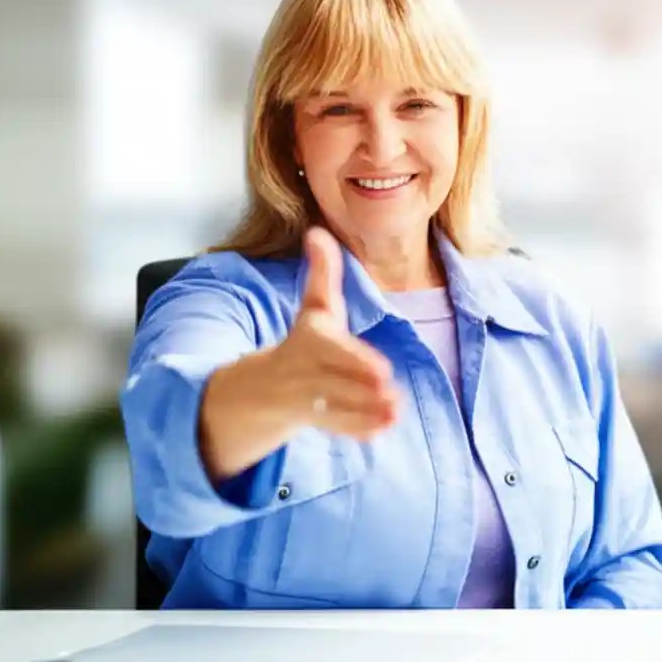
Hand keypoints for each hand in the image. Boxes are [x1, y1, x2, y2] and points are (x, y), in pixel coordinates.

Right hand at [270, 226, 398, 435]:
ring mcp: (309, 398)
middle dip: (364, 391)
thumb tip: (317, 231)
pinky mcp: (316, 419)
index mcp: (310, 341)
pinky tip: (381, 429)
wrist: (267, 383)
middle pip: (337, 382)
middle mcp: (306, 371)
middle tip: (394, 397)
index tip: (382, 371)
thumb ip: (323, 272)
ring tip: (394, 413)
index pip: (333, 352)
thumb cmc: (305, 338)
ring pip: (338, 407)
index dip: (355, 362)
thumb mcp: (315, 305)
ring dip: (366, 412)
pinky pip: (336, 427)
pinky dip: (357, 429)